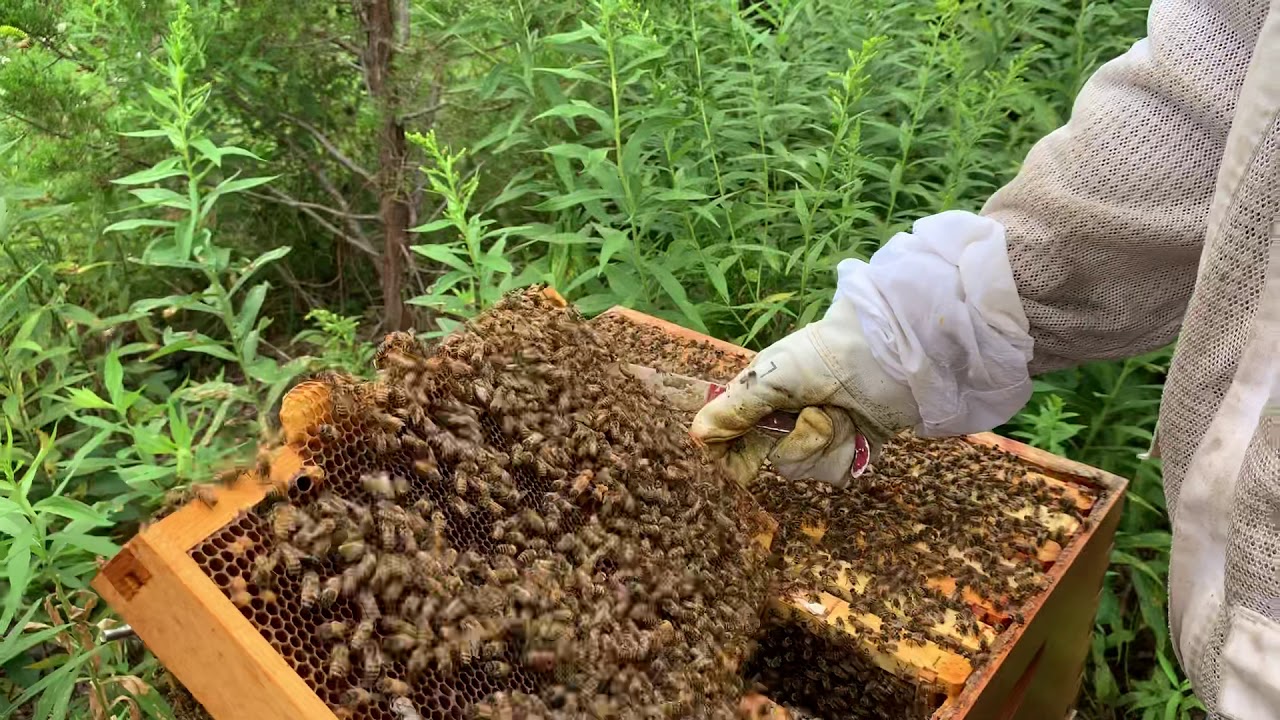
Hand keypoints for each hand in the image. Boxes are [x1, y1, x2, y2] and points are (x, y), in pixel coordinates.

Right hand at [690, 295, 919, 486]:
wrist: (885, 357)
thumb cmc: (821, 358)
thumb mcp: (768, 378)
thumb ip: (733, 410)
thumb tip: (696, 434)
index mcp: (765, 398)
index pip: (736, 438)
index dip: (735, 455)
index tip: (740, 469)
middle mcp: (790, 419)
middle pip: (774, 458)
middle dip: (795, 441)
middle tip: (812, 413)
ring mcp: (822, 436)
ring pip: (806, 468)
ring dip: (823, 442)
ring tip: (840, 413)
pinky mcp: (852, 449)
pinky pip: (837, 473)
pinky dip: (847, 451)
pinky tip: (857, 429)